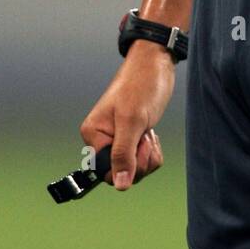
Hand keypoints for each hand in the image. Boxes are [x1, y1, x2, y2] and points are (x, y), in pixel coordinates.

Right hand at [79, 40, 174, 190]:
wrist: (157, 63)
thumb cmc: (142, 84)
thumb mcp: (133, 121)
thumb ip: (124, 154)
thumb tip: (120, 185)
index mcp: (93, 135)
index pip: (105, 172)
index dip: (125, 166)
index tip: (137, 145)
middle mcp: (102, 139)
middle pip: (121, 173)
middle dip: (140, 159)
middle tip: (144, 134)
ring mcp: (118, 139)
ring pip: (135, 168)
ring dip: (147, 153)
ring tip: (147, 129)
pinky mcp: (133, 138)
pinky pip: (143, 159)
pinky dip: (152, 149)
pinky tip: (151, 132)